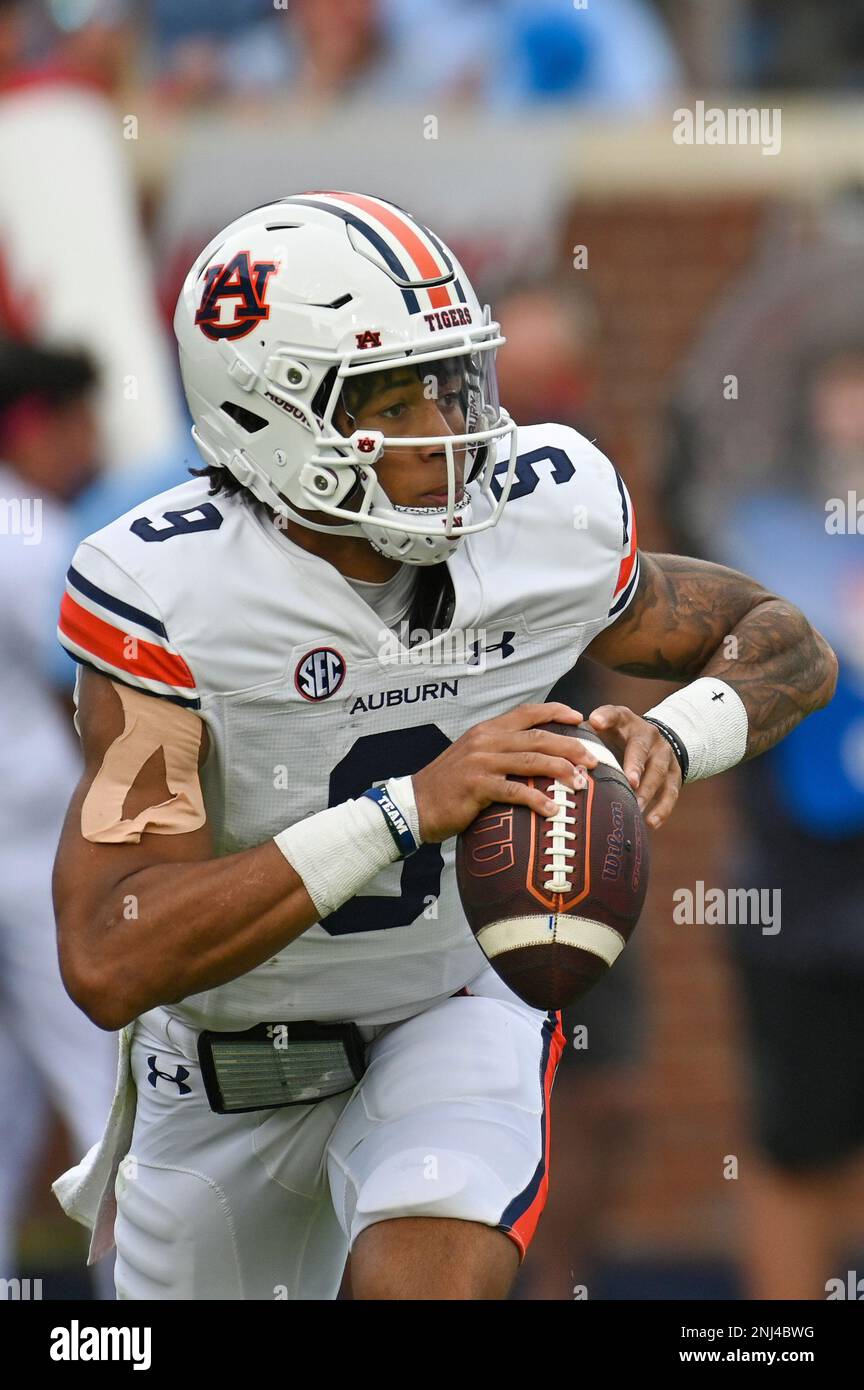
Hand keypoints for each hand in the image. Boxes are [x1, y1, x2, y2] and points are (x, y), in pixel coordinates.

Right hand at [412, 702, 598, 842]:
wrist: (415, 804)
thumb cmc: (447, 786)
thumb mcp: (472, 757)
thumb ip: (498, 751)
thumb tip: (531, 756)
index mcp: (486, 730)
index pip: (526, 712)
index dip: (555, 712)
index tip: (579, 718)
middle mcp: (485, 741)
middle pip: (537, 737)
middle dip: (570, 747)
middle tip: (593, 760)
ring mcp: (481, 762)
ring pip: (531, 760)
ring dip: (561, 771)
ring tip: (581, 783)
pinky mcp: (477, 786)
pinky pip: (514, 791)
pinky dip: (536, 800)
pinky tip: (552, 810)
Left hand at [587, 705, 681, 828]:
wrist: (655, 742)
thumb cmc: (617, 739)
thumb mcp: (603, 731)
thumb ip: (585, 737)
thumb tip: (554, 751)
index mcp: (625, 721)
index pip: (615, 714)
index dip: (606, 717)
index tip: (595, 722)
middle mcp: (647, 735)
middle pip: (641, 749)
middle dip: (635, 765)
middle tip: (629, 781)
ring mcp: (664, 754)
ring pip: (659, 772)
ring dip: (648, 791)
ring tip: (636, 807)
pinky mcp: (675, 773)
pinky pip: (671, 792)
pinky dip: (662, 809)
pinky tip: (650, 823)